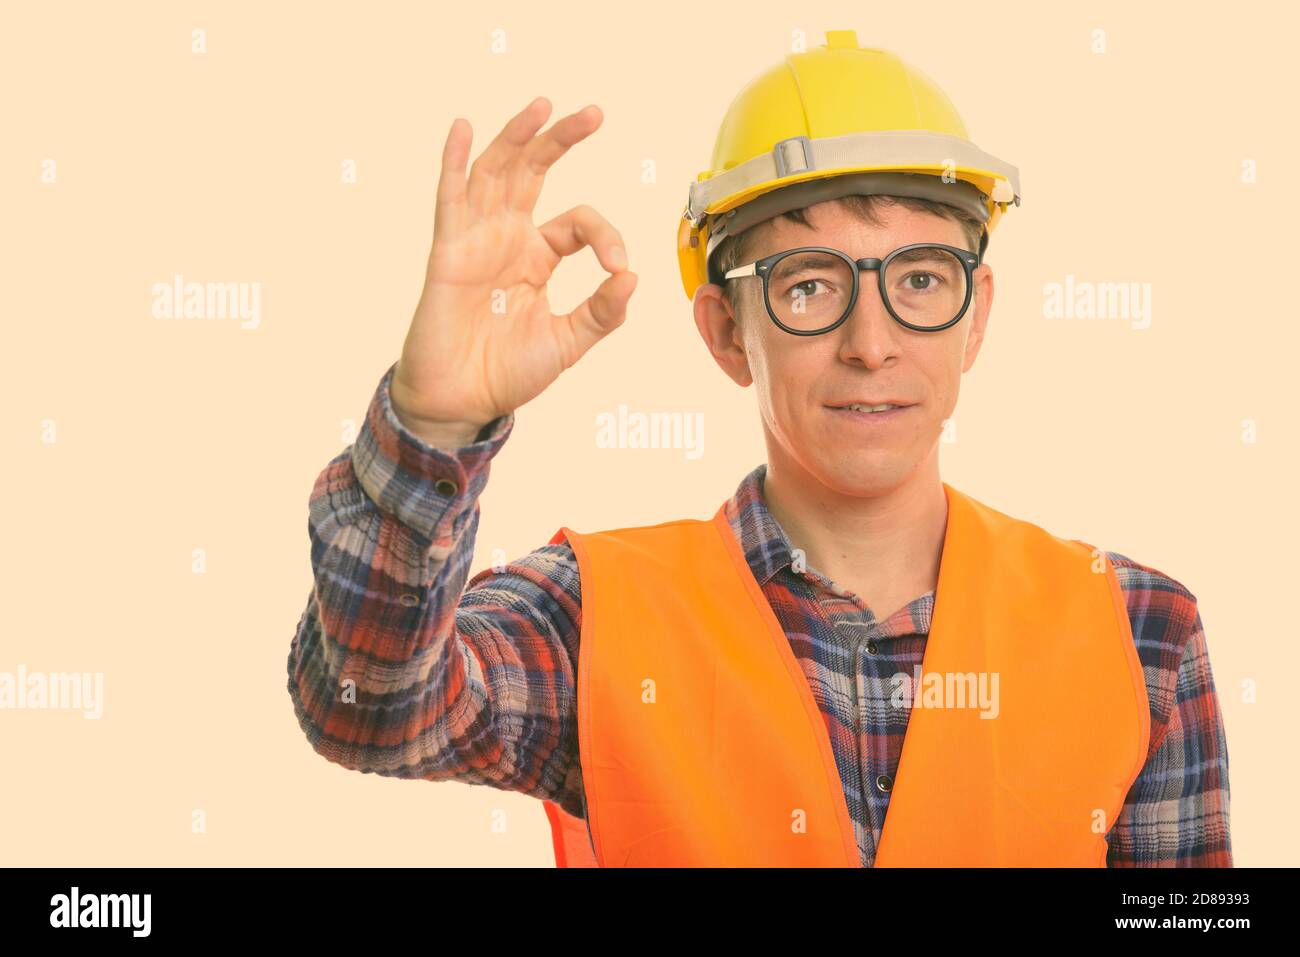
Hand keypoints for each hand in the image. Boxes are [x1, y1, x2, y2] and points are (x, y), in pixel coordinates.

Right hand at [391, 97, 636, 443]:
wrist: (463, 402)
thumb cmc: (508, 374)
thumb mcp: (568, 343)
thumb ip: (602, 312)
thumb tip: (633, 276)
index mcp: (537, 257)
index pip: (578, 222)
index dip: (605, 236)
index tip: (618, 266)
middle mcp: (507, 240)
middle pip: (533, 173)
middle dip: (560, 141)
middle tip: (593, 113)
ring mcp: (476, 242)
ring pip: (495, 174)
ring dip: (517, 138)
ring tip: (542, 106)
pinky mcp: (448, 253)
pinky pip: (450, 200)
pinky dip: (455, 162)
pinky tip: (464, 129)